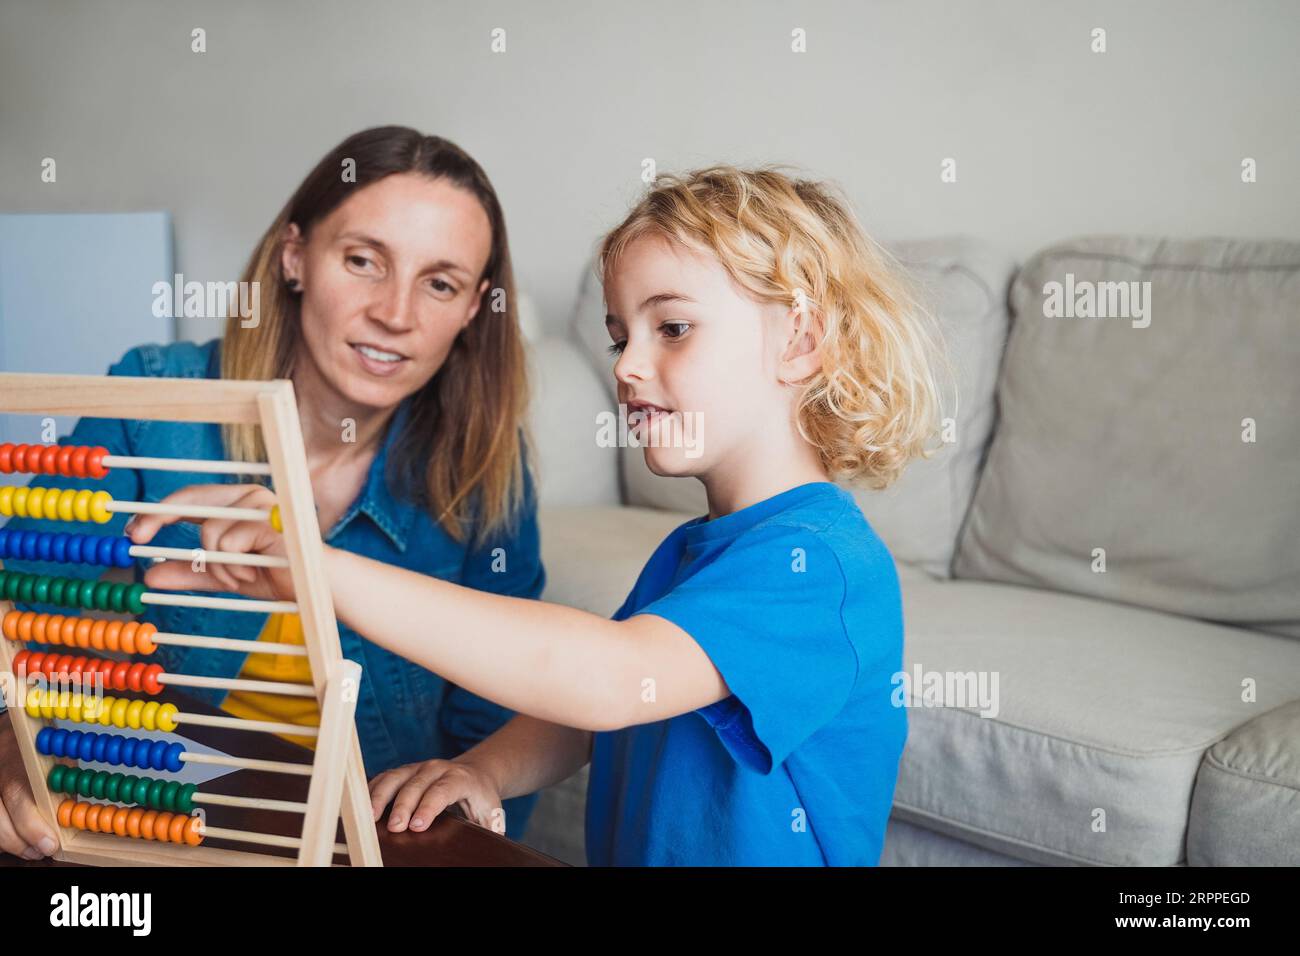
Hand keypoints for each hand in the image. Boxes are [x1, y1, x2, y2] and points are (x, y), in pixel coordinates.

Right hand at [0, 718, 59, 858]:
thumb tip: (71, 817)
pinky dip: (3, 837)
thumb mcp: (57, 759)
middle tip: (43, 851)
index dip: (32, 825)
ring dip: (11, 844)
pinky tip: (18, 843)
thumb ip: (59, 786)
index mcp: (18, 760)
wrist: (11, 732)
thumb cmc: (39, 748)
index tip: (50, 843)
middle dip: (20, 842)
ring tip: (32, 851)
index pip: (18, 795)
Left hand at [126, 484, 292, 601]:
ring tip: (238, 580)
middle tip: (135, 538)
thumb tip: (149, 577)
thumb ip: (191, 573)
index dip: (157, 512)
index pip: (189, 498)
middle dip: (156, 517)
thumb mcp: (224, 577)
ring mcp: (260, 505)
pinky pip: (228, 545)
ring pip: (209, 531)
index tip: (132, 531)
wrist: (316, 589)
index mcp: (238, 504)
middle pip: (190, 498)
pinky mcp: (267, 520)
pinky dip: (232, 570)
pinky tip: (251, 577)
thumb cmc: (277, 576)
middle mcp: (248, 496)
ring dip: (216, 566)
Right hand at [369, 757, 505, 834]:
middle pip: (416, 784)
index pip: (442, 790)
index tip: (417, 826)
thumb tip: (492, 849)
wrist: (476, 772)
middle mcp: (437, 768)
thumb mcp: (492, 814)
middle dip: (403, 806)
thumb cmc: (481, 799)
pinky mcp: (404, 771)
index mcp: (460, 778)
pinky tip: (362, 806)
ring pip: (395, 777)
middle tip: (394, 828)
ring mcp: (418, 767)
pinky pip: (384, 777)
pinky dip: (371, 790)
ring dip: (380, 796)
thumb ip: (491, 830)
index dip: (428, 807)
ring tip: (369, 817)